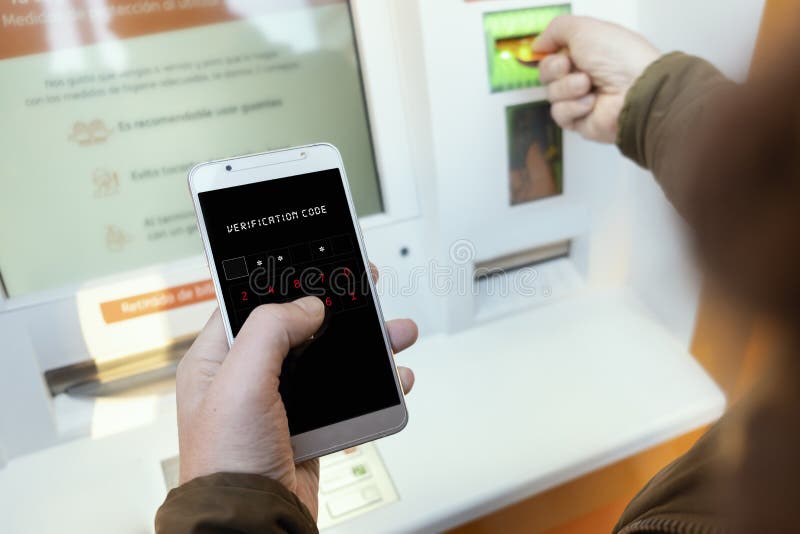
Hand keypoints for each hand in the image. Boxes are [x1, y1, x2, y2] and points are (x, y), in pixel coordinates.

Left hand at [175, 268, 417, 519]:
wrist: (252, 526)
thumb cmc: (226, 465)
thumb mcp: (240, 384)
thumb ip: (271, 331)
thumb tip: (308, 306)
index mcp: (219, 358)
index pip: (254, 301)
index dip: (288, 280)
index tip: (319, 262)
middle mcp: (250, 377)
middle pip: (301, 326)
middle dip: (339, 308)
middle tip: (366, 287)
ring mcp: (282, 402)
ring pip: (330, 359)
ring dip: (366, 345)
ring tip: (396, 333)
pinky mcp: (308, 426)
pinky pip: (345, 395)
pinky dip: (373, 386)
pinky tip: (393, 380)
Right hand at [534, 15, 659, 142]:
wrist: (635, 91)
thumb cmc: (619, 58)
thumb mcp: (584, 28)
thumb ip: (557, 29)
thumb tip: (538, 44)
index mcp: (587, 51)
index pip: (553, 53)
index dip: (547, 52)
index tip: (547, 50)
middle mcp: (584, 74)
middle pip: (547, 73)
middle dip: (555, 68)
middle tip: (569, 66)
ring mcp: (581, 99)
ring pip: (552, 94)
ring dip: (567, 87)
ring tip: (588, 85)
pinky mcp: (580, 120)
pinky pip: (559, 113)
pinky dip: (573, 106)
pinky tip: (591, 103)